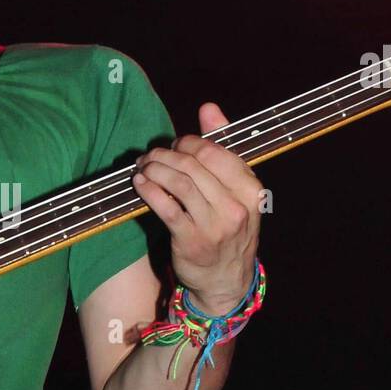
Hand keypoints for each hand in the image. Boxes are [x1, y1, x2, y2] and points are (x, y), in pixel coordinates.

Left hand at [131, 102, 263, 314]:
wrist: (226, 280)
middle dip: (166, 154)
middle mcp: (236, 206)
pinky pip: (165, 207)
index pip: (215, 152)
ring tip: (143, 167)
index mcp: (250, 189)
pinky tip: (140, 184)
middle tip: (151, 156)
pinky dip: (149, 190)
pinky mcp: (191, 241)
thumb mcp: (236, 190)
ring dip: (154, 169)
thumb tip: (209, 109)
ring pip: (178, 183)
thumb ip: (223, 147)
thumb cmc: (228, 228)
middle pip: (193, 164)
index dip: (188, 143)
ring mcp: (214, 226)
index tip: (174, 146)